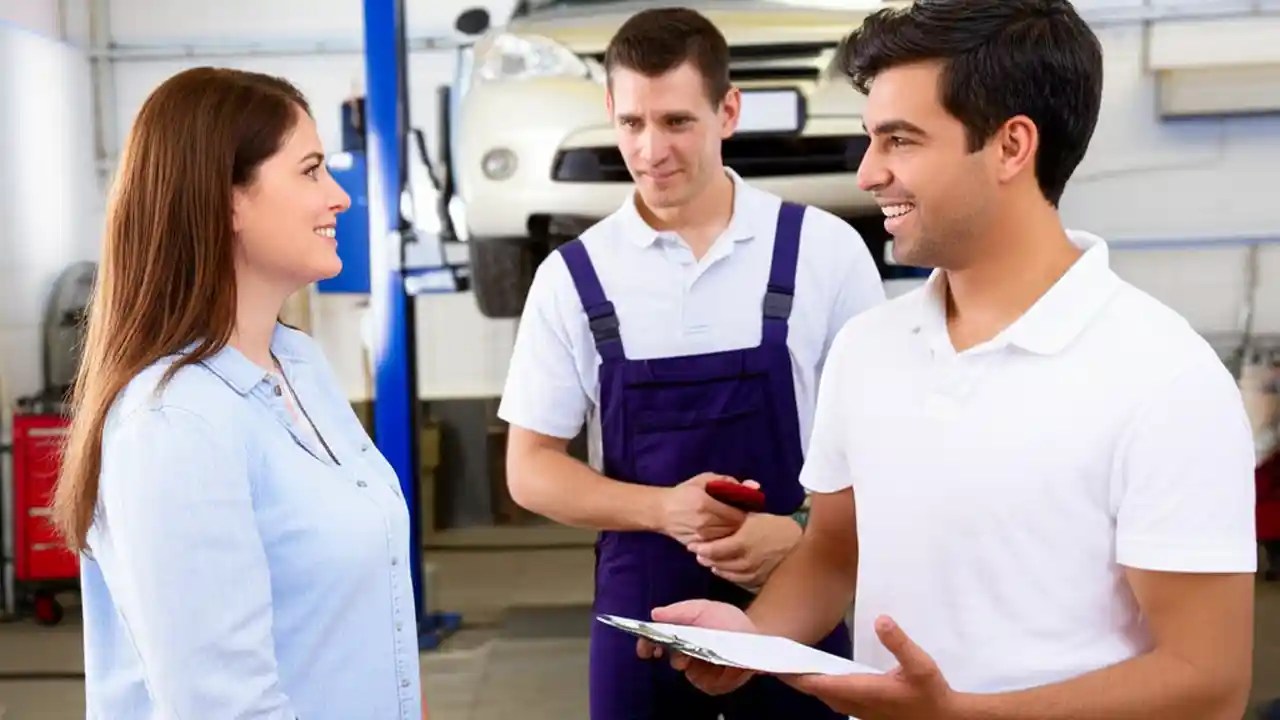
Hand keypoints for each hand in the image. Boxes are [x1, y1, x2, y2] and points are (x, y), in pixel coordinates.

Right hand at [636, 600, 758, 695]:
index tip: (644, 646)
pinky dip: (712, 675)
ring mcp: (698, 670)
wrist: (758, 640)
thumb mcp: (705, 609)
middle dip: (667, 653)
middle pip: (667, 655)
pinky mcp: (711, 685)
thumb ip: (680, 611)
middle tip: (669, 653)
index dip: (647, 641)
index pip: (656, 637)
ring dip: (693, 662)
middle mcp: (686, 651)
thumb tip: (654, 614)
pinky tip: (722, 665)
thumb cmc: (730, 622)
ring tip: (706, 654)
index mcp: (681, 632)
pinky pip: (703, 683)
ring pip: (684, 670)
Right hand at [659, 474, 749, 545]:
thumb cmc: (685, 492)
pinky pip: (718, 547)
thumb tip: (755, 487)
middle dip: (741, 525)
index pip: (738, 515)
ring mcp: (700, 537)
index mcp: (706, 504)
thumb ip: (729, 482)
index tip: (744, 509)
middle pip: (735, 529)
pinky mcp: (697, 546)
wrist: (661, 511)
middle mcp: (704, 523)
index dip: (745, 513)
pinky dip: (722, 542)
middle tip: (739, 518)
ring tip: (730, 526)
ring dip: (732, 534)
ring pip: (728, 540)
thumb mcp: (705, 480)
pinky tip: (721, 535)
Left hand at [689, 512, 801, 588]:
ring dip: (714, 566)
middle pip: (716, 563)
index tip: (692, 545)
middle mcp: (745, 560)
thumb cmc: (775, 526)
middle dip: (705, 558)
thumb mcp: (753, 517)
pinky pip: (736, 580)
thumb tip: (716, 512)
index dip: (700, 548)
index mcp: (742, 541)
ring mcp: (751, 572)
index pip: (713, 549)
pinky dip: (726, 574)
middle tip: (697, 553)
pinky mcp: (757, 580)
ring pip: (725, 573)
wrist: (798, 543)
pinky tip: (721, 569)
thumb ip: (734, 516)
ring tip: (707, 561)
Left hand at [783, 616, 955, 719]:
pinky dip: (827, 691)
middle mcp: (859, 705)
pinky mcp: (870, 715)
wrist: (946, 719)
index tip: (779, 666)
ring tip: (797, 669)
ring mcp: (863, 713)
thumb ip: (898, 642)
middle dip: (800, 680)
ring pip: (829, 700)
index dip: (800, 676)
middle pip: (820, 693)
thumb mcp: (920, 663)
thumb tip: (881, 620)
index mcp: (866, 691)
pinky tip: (827, 681)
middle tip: (780, 663)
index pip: (823, 685)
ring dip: (813, 686)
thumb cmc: (932, 692)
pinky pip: (840, 703)